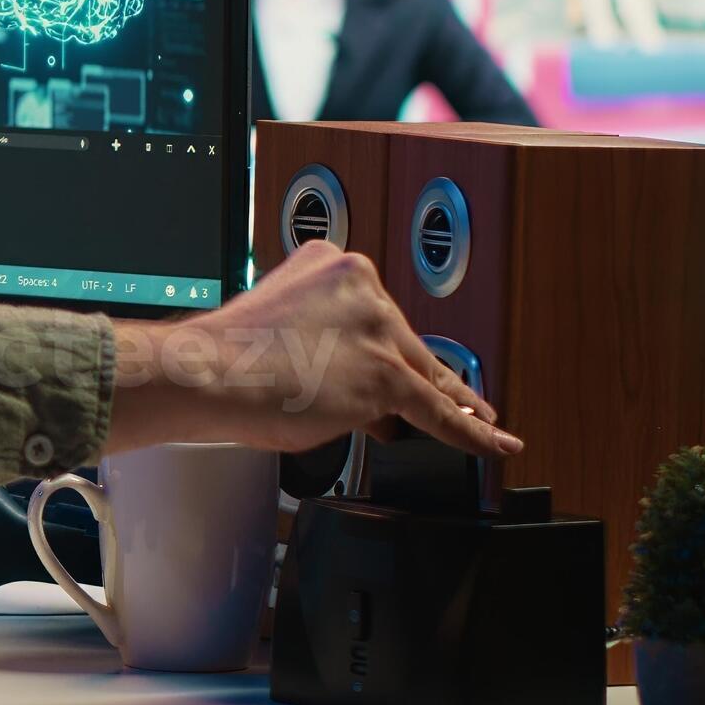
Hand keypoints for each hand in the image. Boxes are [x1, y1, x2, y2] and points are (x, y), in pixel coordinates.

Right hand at [105, 242, 524, 459]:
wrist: (207, 373)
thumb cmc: (225, 356)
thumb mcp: (278, 323)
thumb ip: (321, 339)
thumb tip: (354, 387)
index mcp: (330, 262)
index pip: (375, 311)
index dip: (381, 346)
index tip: (390, 358)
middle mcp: (361, 286)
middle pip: (404, 341)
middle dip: (410, 375)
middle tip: (436, 398)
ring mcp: (377, 330)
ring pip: (423, 375)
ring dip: (451, 402)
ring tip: (479, 421)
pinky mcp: (387, 375)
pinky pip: (441, 410)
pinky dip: (474, 432)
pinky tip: (497, 441)